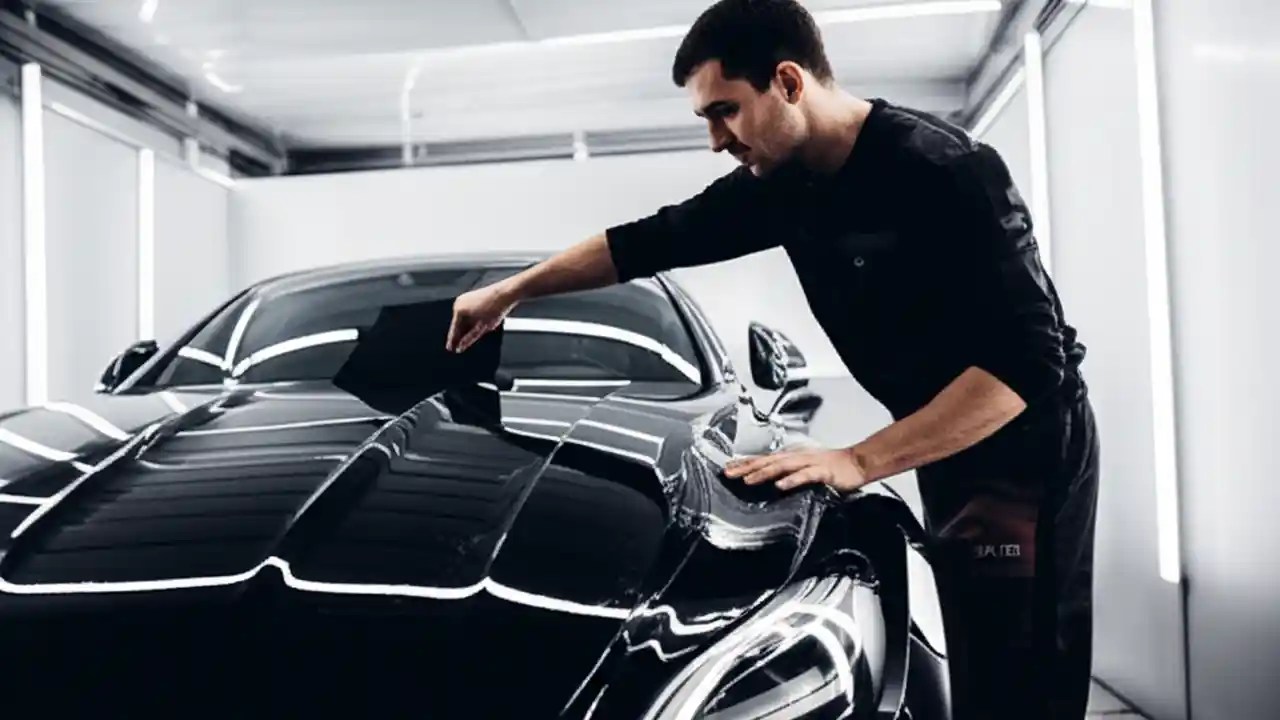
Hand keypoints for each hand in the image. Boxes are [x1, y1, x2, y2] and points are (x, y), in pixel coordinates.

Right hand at [446, 282, 517, 352]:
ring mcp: (464, 299)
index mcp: (459, 310)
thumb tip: (462, 345)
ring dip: (466, 328)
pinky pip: (467, 313)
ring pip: (462, 319)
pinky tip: (475, 327)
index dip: (453, 341)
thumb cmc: (496, 307)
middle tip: (460, 347)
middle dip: (460, 335)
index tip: (452, 349)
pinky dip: (470, 321)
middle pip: (457, 324)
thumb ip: (470, 338)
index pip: (454, 329)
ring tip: (468, 338)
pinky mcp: (471, 297)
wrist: (506, 294)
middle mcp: (459, 303)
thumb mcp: (483, 328)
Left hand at [723, 446, 871, 493]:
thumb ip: (788, 474)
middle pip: (767, 461)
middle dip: (746, 467)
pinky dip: (791, 480)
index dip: (744, 463)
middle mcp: (796, 458)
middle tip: (728, 474)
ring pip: (782, 467)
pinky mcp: (822, 471)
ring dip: (763, 473)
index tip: (727, 469)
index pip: (763, 460)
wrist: (857, 463)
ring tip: (748, 480)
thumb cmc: (830, 468)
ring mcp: (809, 463)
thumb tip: (769, 482)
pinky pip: (805, 476)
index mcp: (791, 458)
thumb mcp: (804, 469)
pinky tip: (780, 486)